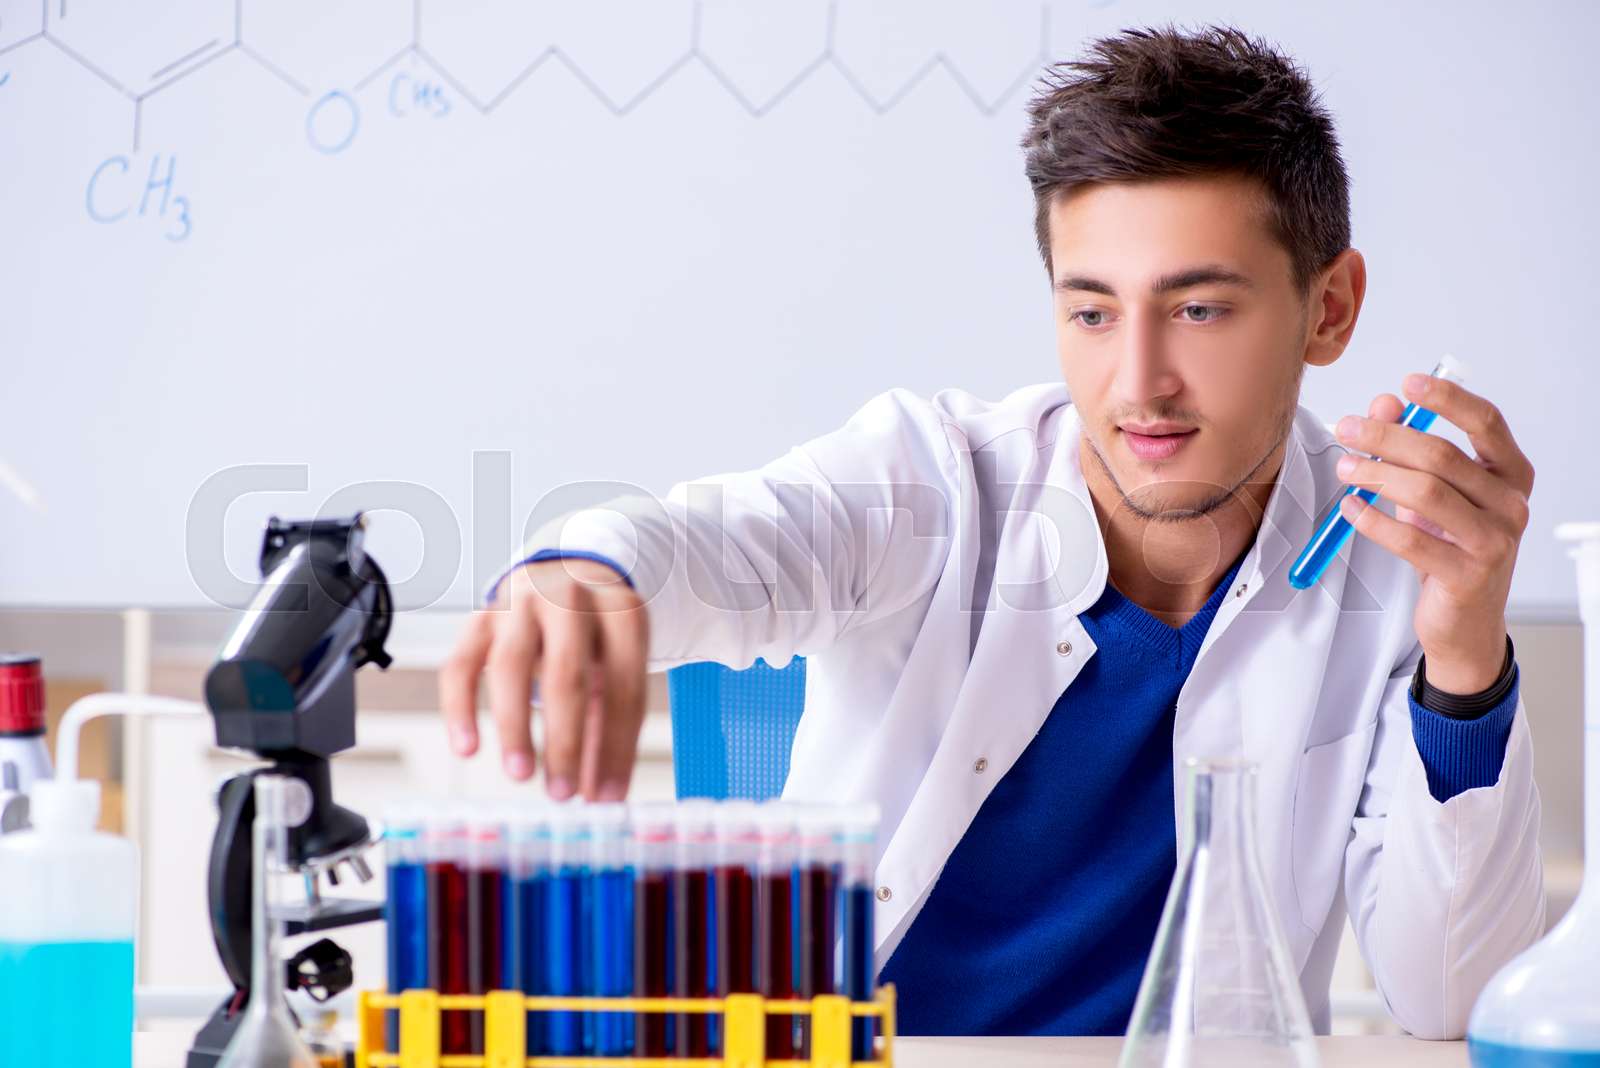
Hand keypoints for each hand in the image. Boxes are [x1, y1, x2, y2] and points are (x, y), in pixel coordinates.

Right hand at [438, 558, 648, 800]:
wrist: (567, 571)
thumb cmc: (598, 633)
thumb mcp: (619, 666)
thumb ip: (610, 727)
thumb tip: (603, 797)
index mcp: (621, 611)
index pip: (622, 685)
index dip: (616, 746)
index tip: (608, 796)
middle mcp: (570, 599)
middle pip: (566, 673)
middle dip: (565, 740)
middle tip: (563, 793)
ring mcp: (520, 604)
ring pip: (510, 666)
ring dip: (515, 726)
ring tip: (520, 774)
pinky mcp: (480, 617)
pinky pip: (461, 664)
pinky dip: (461, 708)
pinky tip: (467, 748)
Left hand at [1334, 374, 1533, 694]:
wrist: (1464, 620)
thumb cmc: (1449, 546)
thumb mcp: (1433, 493)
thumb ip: (1411, 447)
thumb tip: (1383, 404)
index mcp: (1511, 475)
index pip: (1486, 423)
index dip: (1447, 399)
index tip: (1407, 383)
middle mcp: (1511, 504)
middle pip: (1442, 456)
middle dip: (1387, 438)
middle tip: (1347, 429)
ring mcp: (1495, 542)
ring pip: (1426, 493)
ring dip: (1375, 475)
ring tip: (1344, 467)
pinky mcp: (1468, 575)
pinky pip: (1411, 540)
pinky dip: (1373, 519)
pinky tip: (1350, 507)